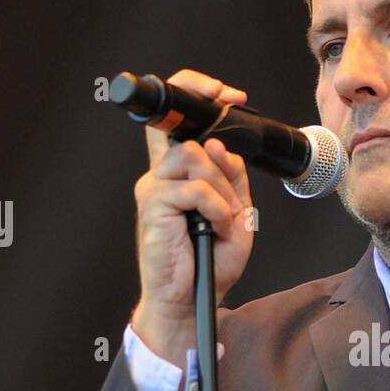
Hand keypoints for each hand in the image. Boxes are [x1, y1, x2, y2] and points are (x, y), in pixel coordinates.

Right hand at [130, 68, 254, 362]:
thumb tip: (222, 147)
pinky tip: (214, 228)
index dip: (195, 93)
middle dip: (224, 172)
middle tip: (228, 208)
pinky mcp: (153, 204)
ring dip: (220, 191)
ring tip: (221, 221)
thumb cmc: (208, 262)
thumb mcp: (236, 215)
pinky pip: (195, 188)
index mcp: (179, 174)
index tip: (224, 93)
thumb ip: (232, 179)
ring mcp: (154, 187)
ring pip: (195, 158)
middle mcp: (161, 175)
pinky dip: (215, 208)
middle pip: (194, 139)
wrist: (192, 298)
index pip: (177, 120)